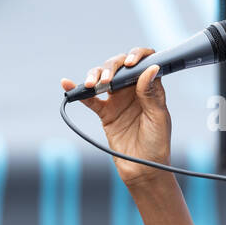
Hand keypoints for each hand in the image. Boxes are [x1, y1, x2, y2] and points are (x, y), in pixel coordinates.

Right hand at [61, 46, 171, 187]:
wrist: (142, 168)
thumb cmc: (157, 143)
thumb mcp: (158, 117)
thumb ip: (151, 93)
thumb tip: (151, 67)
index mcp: (149, 87)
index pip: (144, 62)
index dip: (137, 55)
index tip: (130, 62)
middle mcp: (133, 90)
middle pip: (119, 66)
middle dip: (111, 68)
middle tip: (108, 81)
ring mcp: (117, 100)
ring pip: (102, 78)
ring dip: (95, 76)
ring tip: (91, 84)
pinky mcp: (105, 113)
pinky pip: (89, 99)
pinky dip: (78, 91)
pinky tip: (67, 83)